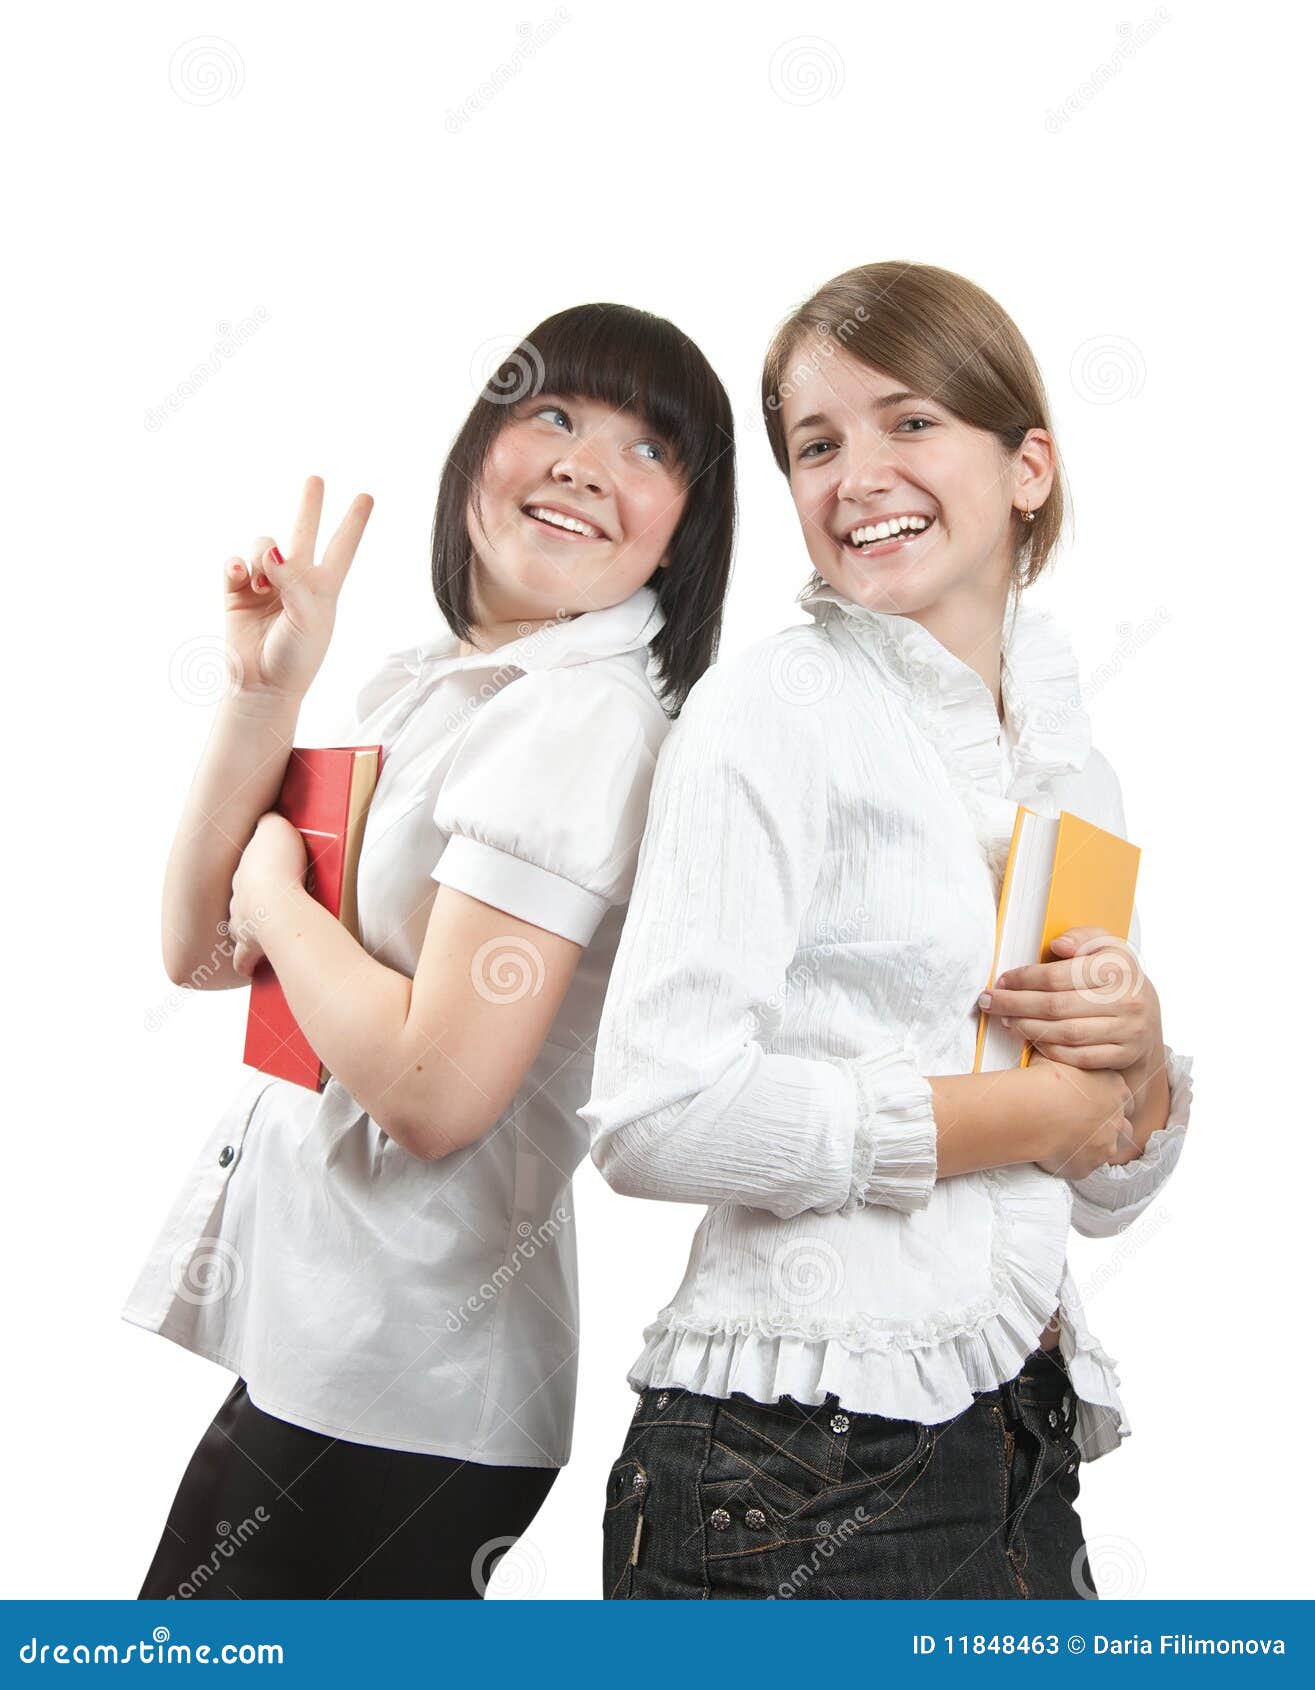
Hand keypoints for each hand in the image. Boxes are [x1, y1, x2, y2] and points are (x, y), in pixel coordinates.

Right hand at [223, 475, 373, 701]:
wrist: (262, 686)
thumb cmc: (296, 657)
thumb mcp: (308, 617)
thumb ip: (293, 579)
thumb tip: (269, 551)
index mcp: (324, 587)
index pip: (342, 547)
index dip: (354, 522)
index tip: (367, 496)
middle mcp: (296, 580)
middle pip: (303, 532)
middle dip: (309, 505)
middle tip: (316, 478)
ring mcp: (264, 583)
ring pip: (262, 544)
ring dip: (261, 554)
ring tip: (264, 580)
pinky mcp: (236, 591)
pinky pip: (234, 563)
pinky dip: (236, 565)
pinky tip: (242, 576)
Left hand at [227, 812, 309, 979]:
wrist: (275, 905)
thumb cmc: (278, 867)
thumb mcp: (275, 828)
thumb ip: (270, 821)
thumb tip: (267, 816)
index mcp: (243, 875)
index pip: (244, 876)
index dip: (253, 877)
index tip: (261, 878)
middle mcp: (237, 901)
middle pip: (238, 904)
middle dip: (246, 908)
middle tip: (261, 910)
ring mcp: (241, 925)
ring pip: (237, 931)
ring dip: (244, 935)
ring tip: (256, 938)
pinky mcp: (251, 948)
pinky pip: (244, 959)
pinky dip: (246, 964)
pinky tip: (249, 969)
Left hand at [980, 925, 1162, 1072]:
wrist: (1146, 1012)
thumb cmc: (1113, 973)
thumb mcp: (1104, 945)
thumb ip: (1081, 937)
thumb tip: (1059, 945)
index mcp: (1119, 967)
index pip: (1058, 975)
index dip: (1024, 979)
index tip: (1001, 981)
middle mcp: (1127, 1000)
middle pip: (1058, 1006)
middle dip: (1017, 1005)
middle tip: (991, 1002)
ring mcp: (1128, 1030)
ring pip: (1067, 1034)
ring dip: (1029, 1028)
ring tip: (1006, 1020)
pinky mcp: (1125, 1054)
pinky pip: (1081, 1058)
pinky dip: (1052, 1051)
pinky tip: (1032, 1040)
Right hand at [1027, 1054, 1140, 1178]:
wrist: (1035, 1109)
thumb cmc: (1044, 1077)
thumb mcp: (1053, 1053)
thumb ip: (1059, 1049)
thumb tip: (1045, 1035)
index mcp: (1113, 1087)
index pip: (1122, 1095)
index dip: (1107, 1098)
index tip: (1091, 1099)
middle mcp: (1117, 1117)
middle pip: (1123, 1125)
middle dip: (1108, 1126)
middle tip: (1083, 1122)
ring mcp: (1105, 1144)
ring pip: (1109, 1149)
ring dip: (1095, 1147)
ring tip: (1071, 1141)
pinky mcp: (1088, 1166)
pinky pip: (1083, 1167)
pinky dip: (1072, 1162)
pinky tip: (1054, 1153)